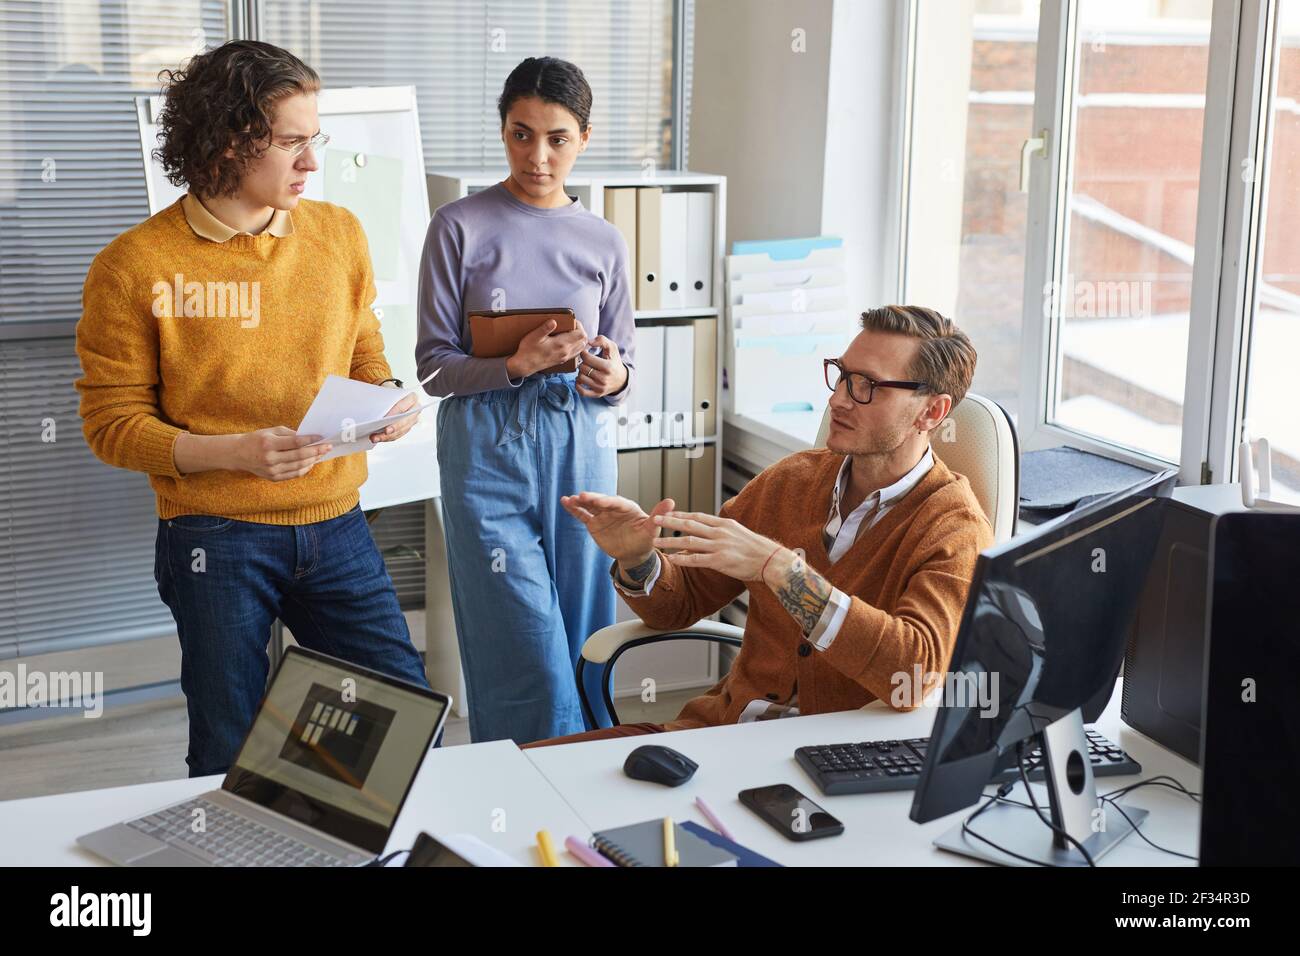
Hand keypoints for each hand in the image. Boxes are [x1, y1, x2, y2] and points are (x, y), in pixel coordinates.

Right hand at [233, 427, 331, 480]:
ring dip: (313, 460)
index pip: (295, 442)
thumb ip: (290, 434)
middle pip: (299, 455)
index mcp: (269, 444)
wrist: (238, 454)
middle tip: (328, 446)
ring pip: (299, 466)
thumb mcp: (271, 431)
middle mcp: (270, 458)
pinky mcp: (273, 478)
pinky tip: (311, 462)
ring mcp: (271, 470)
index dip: (310, 440)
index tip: (322, 437)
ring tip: (322, 454)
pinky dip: (305, 468)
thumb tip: (309, 437)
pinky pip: (294, 474)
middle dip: (316, 451)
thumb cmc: (257, 439)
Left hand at [370, 391, 419, 443]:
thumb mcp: (386, 390)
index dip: (393, 414)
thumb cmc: (389, 392)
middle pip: (404, 421)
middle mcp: (415, 410)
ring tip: (375, 437)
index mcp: (412, 397)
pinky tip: (378, 438)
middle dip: (394, 428)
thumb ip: (383, 398)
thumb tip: (374, 409)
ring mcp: (411, 420)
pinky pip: (397, 435)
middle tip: (385, 431)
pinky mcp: (406, 428)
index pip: (402, 407)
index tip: (384, 419)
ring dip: (387, 436)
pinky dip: (387, 438)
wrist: (390, 395)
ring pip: (401, 431)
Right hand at [506, 318, 588, 378]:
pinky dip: (576, 346)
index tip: (571, 321)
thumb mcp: (534, 336)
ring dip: (579, 339)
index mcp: (561, 344)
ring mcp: (565, 357)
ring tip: (571, 332)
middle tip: (572, 325)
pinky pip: (576, 353)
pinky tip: (569, 341)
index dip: (579, 325)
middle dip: (580, 331)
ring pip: (581, 348)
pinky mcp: (562, 360)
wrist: (524, 366)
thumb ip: (545, 328)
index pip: (580, 334)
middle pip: (583, 341)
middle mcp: (566, 352)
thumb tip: (554, 321)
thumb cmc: (528, 350)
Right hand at [560, 492, 675, 564]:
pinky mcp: (594, 523)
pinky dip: (574, 509)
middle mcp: (613, 508)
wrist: (634, 552)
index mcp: (627, 507)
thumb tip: (671, 501)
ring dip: (579, 502)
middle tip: (581, 496)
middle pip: (600, 502)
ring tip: (569, 499)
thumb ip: (658, 515)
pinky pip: (583, 515)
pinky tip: (565, 502)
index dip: (606, 501)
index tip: (597, 500)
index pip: (615, 502)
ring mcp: (602, 515)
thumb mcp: (653, 529)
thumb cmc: (645, 539)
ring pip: (589, 506)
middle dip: (591, 499)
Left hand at [576, 334, 627, 398]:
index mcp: (607, 366)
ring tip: (586, 370)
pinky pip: (581, 392)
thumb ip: (602, 340)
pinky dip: (578, 385)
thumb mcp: (612, 348)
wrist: (621, 379)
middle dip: (583, 363)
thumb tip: (589, 342)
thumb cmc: (614, 361)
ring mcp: (600, 388)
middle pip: (582, 368)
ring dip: (580, 373)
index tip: (586, 353)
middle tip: (587, 362)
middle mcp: (604, 378)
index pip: (586, 358)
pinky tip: (582, 379)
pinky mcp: (596, 394)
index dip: (584, 353)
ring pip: (580, 378)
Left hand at [651, 511, 782, 582]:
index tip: (668, 513)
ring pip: (689, 542)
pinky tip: (672, 559)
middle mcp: (719, 532)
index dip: (681, 514)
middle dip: (670, 522)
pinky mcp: (720, 561)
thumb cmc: (755, 548)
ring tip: (657, 541)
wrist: (770, 560)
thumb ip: (722, 531)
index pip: (697, 516)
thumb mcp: (738, 532)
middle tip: (655, 520)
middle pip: (690, 525)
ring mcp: (719, 546)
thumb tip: (709, 531)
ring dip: (671, 541)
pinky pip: (697, 559)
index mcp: (724, 524)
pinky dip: (683, 559)